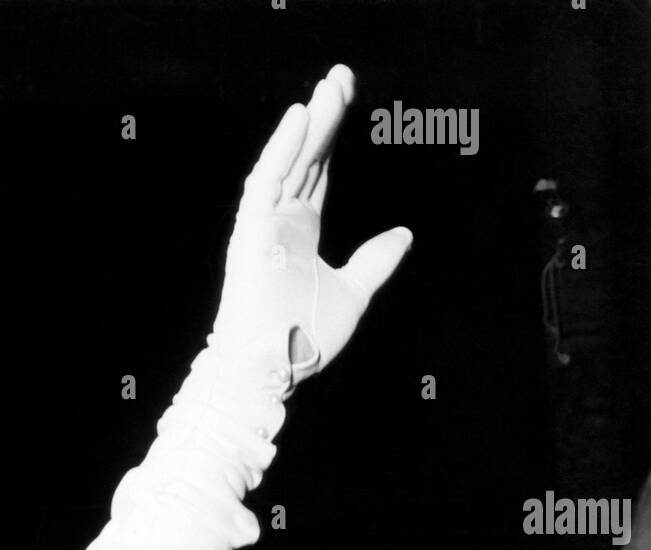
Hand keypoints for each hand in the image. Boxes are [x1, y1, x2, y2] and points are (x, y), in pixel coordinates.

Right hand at [211, 65, 412, 375]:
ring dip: (309, 124)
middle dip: (325, 118)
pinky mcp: (251, 229)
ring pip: (290, 162)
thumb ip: (375, 260)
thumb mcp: (355, 291)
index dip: (333, 137)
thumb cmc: (305, 338)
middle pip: (307, 158)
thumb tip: (404, 235)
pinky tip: (302, 117)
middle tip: (342, 77)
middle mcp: (282, 222)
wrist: (274, 366)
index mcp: (303, 233)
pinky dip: (283, 148)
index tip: (347, 101)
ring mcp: (265, 224)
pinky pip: (267, 180)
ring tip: (331, 87)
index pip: (319, 172)